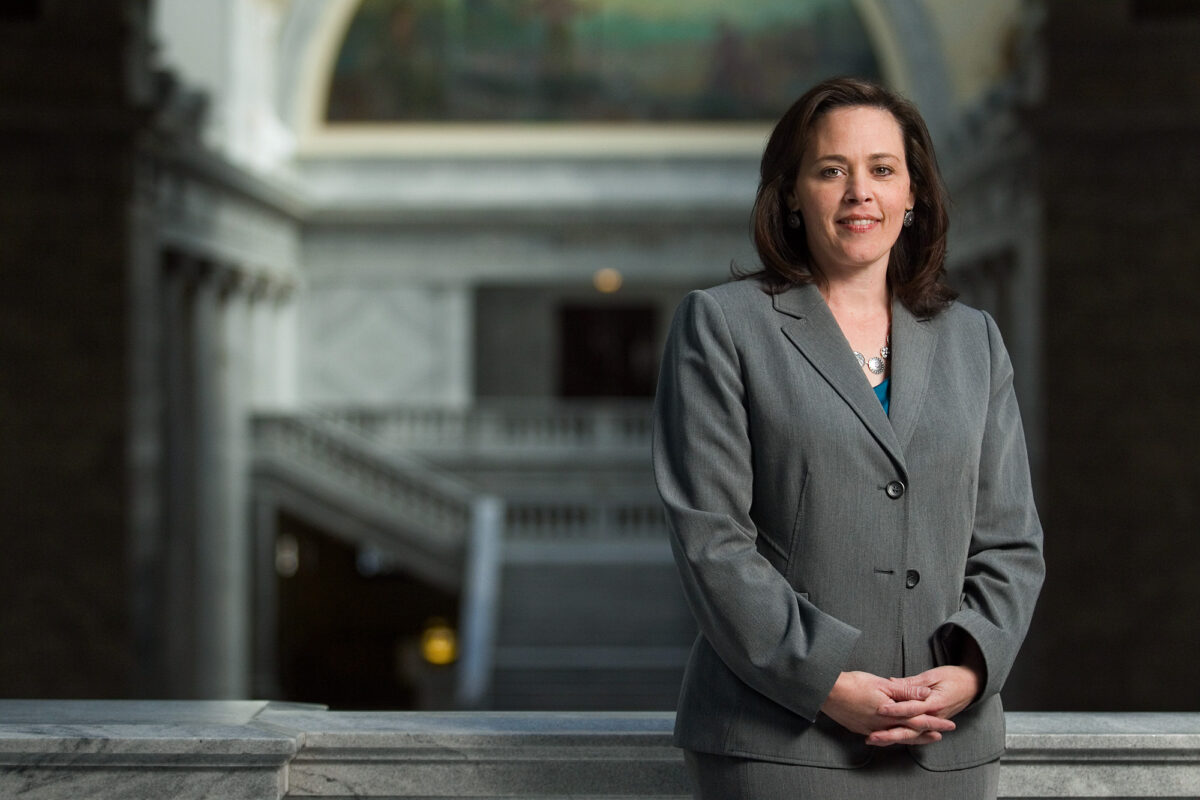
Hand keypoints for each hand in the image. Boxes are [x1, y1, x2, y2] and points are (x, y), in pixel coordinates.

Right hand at [820, 671, 956, 746]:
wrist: (826, 692)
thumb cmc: (853, 684)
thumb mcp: (882, 684)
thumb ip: (905, 691)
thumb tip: (926, 695)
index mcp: (891, 713)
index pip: (919, 719)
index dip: (935, 722)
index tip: (949, 725)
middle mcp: (883, 725)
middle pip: (910, 731)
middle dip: (927, 733)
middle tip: (941, 736)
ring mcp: (871, 730)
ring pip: (897, 736)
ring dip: (912, 737)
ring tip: (924, 738)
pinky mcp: (860, 729)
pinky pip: (882, 736)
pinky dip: (893, 737)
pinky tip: (895, 735)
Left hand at [870, 664, 981, 745]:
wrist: (972, 685)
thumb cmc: (952, 677)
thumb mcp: (932, 675)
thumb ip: (911, 682)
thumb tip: (891, 681)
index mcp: (935, 703)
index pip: (912, 708)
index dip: (895, 709)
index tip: (879, 709)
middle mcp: (934, 717)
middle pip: (910, 729)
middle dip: (890, 734)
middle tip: (871, 737)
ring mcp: (934, 723)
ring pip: (911, 735)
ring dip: (892, 738)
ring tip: (874, 740)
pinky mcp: (933, 724)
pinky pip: (915, 733)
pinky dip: (901, 737)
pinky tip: (886, 739)